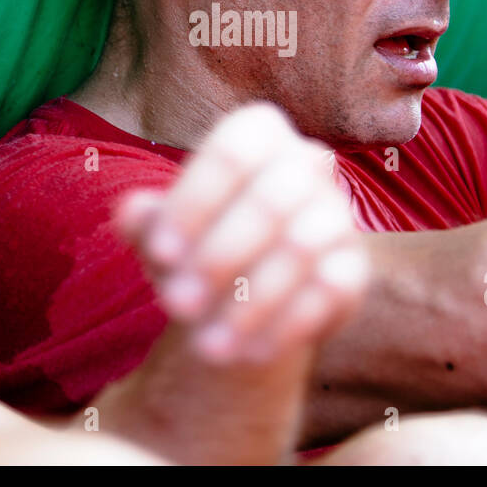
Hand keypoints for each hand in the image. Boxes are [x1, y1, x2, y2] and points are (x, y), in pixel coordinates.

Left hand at [119, 102, 367, 363]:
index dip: (195, 202)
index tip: (160, 254)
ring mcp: (338, 213)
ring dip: (248, 302)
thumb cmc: (195, 247)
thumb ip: (144, 220)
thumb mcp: (162, 233)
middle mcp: (309, 162)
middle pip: (270, 201)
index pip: (232, 153)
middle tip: (174, 305)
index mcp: (260, 133)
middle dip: (217, 258)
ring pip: (301, 249)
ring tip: (206, 346)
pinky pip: (330, 290)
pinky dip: (286, 325)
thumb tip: (132, 212)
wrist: (241, 299)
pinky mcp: (355, 266)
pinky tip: (250, 352)